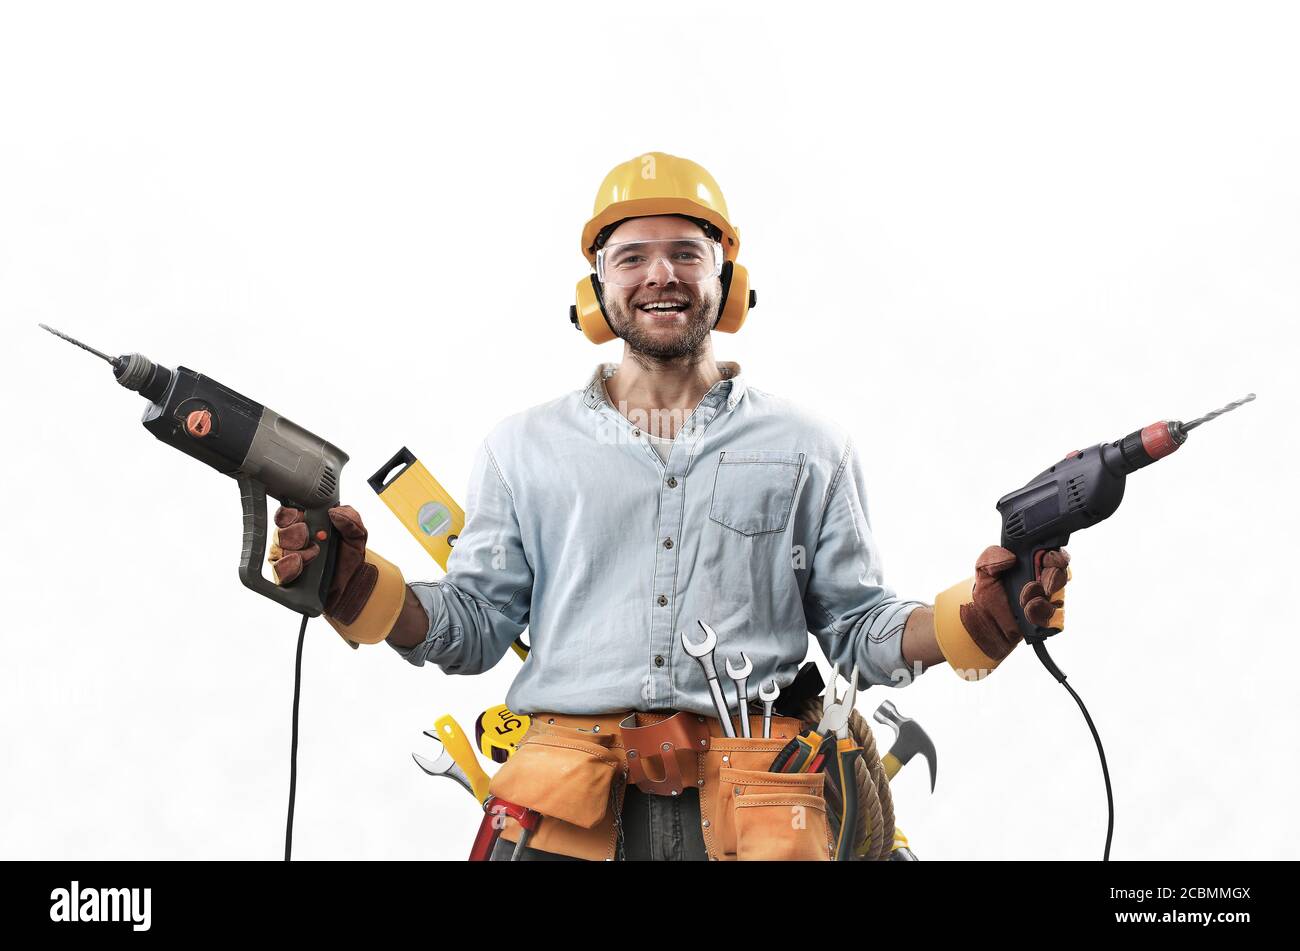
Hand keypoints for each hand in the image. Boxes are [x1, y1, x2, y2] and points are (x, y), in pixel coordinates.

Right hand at [269, 504, 376, 623]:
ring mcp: (286, 558)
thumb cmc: (350, 557)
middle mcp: (292, 539)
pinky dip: (289, 567)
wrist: (351, 584)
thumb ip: (350, 519)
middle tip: (312, 540)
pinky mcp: (285, 576)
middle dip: (296, 534)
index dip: (291, 516)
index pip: (285, 514)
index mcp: (307, 524)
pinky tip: (301, 566)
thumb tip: (333, 512)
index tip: (304, 520)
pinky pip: (277, 571)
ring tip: (313, 556)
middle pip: (279, 531)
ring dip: (296, 552)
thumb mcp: (357, 534)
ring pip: (277, 550)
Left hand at [959, 546, 1070, 662]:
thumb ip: (992, 557)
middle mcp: (1045, 582)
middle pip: (1063, 576)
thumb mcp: (984, 569)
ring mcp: (1049, 602)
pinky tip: (1028, 615)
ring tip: (1023, 602)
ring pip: (1059, 599)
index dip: (1056, 557)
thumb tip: (1011, 557)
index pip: (1056, 556)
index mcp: (1034, 565)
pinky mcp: (1048, 620)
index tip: (1046, 560)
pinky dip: (1042, 617)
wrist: (984, 619)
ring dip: (1042, 600)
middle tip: (1036, 583)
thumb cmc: (988, 591)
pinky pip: (1056, 620)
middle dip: (1051, 579)